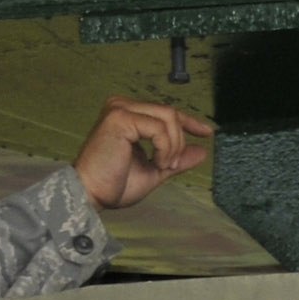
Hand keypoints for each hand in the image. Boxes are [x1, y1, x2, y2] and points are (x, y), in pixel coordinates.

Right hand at [75, 99, 215, 211]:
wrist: (91, 194)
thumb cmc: (114, 185)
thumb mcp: (154, 169)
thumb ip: (176, 158)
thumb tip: (202, 151)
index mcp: (127, 113)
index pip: (165, 111)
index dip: (189, 121)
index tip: (207, 133)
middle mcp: (121, 105)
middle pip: (170, 112)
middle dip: (179, 141)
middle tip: (170, 166)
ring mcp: (119, 108)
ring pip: (168, 117)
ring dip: (173, 145)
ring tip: (162, 165)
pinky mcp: (120, 117)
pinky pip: (159, 128)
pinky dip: (165, 147)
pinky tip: (156, 162)